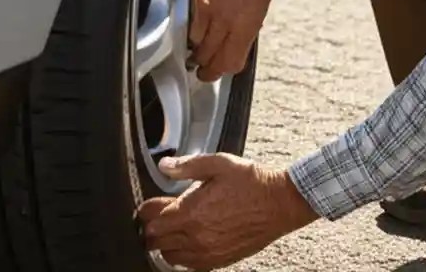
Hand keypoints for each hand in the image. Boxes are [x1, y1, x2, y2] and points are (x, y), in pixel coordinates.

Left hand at [137, 153, 318, 269]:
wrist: (279, 204)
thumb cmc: (252, 183)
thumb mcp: (219, 164)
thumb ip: (187, 166)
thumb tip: (164, 166)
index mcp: (191, 212)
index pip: (150, 220)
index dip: (145, 211)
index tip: (149, 205)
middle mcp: (195, 236)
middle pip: (155, 241)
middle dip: (152, 228)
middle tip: (159, 216)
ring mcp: (206, 252)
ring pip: (168, 256)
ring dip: (166, 243)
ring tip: (174, 229)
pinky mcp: (218, 261)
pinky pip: (188, 266)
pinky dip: (183, 255)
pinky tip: (191, 240)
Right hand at [188, 0, 284, 81]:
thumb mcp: (258, 12)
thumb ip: (244, 34)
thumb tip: (231, 51)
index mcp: (247, 27)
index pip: (230, 63)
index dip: (219, 72)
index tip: (213, 73)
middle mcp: (228, 21)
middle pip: (210, 57)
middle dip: (204, 67)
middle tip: (200, 68)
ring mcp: (211, 9)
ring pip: (197, 43)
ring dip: (196, 49)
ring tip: (196, 49)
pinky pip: (191, 24)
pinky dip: (191, 31)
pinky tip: (193, 30)